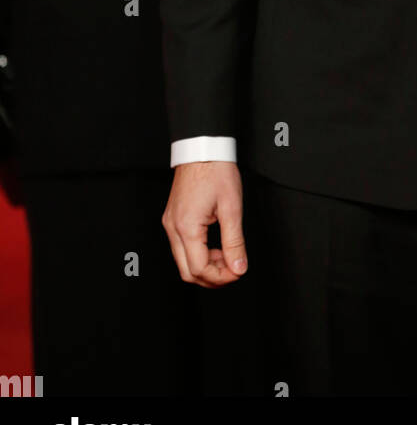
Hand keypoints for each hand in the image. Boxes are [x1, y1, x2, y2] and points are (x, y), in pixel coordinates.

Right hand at [162, 160, 247, 286]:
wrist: (202, 147)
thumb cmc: (216, 171)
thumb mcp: (232, 207)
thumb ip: (235, 242)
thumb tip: (239, 268)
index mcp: (186, 227)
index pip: (199, 269)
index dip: (221, 277)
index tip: (239, 272)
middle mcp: (173, 228)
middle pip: (187, 271)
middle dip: (211, 277)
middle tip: (233, 270)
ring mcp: (170, 223)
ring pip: (183, 262)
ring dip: (205, 266)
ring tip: (227, 257)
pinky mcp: (172, 218)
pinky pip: (182, 247)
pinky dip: (198, 254)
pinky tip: (215, 247)